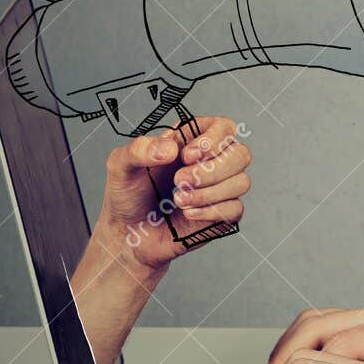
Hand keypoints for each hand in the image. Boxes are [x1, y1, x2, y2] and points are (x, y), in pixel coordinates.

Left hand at [93, 113, 252, 279]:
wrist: (128, 236)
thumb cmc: (127, 196)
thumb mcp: (121, 166)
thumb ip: (139, 149)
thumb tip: (170, 150)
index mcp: (191, 141)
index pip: (224, 127)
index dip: (213, 140)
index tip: (186, 156)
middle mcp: (211, 162)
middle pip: (241, 154)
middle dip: (212, 170)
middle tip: (179, 180)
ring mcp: (220, 189)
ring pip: (242, 182)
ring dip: (208, 193)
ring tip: (178, 200)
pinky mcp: (222, 215)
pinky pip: (236, 209)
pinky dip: (210, 211)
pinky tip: (187, 214)